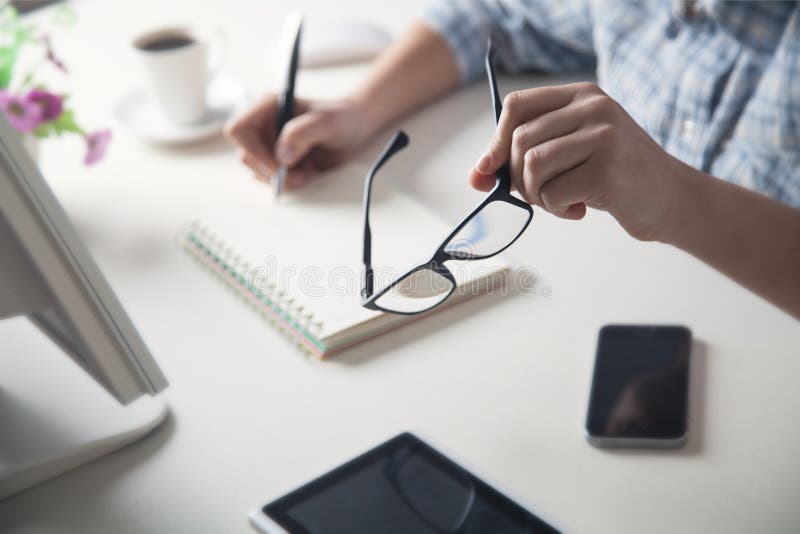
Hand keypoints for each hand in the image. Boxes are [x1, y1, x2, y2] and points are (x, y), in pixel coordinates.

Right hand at [225, 95, 372, 189]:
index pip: (238, 131)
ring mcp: (269, 143)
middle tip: (302, 173)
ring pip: (258, 171)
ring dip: (283, 179)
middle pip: (246, 156)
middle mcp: (263, 125)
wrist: (354, 127)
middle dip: (273, 171)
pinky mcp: (277, 159)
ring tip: (309, 171)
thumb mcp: (327, 123)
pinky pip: (270, 178)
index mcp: (268, 107)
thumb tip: (282, 155)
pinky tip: (307, 172)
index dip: (254, 152)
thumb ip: (302, 133)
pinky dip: (288, 182)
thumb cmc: (342, 118)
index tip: (280, 165)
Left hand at [468, 82, 685, 240]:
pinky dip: (558, 210)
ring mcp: (603, 136)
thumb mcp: (570, 155)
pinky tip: (582, 209)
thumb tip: (475, 176)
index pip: (517, 106)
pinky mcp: (608, 170)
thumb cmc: (614, 177)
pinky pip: (553, 193)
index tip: (487, 171)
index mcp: (582, 96)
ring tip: (562, 201)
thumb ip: (524, 158)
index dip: (494, 141)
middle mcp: (594, 108)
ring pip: (532, 167)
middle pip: (519, 141)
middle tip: (540, 194)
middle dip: (517, 179)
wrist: (671, 199)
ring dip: (537, 195)